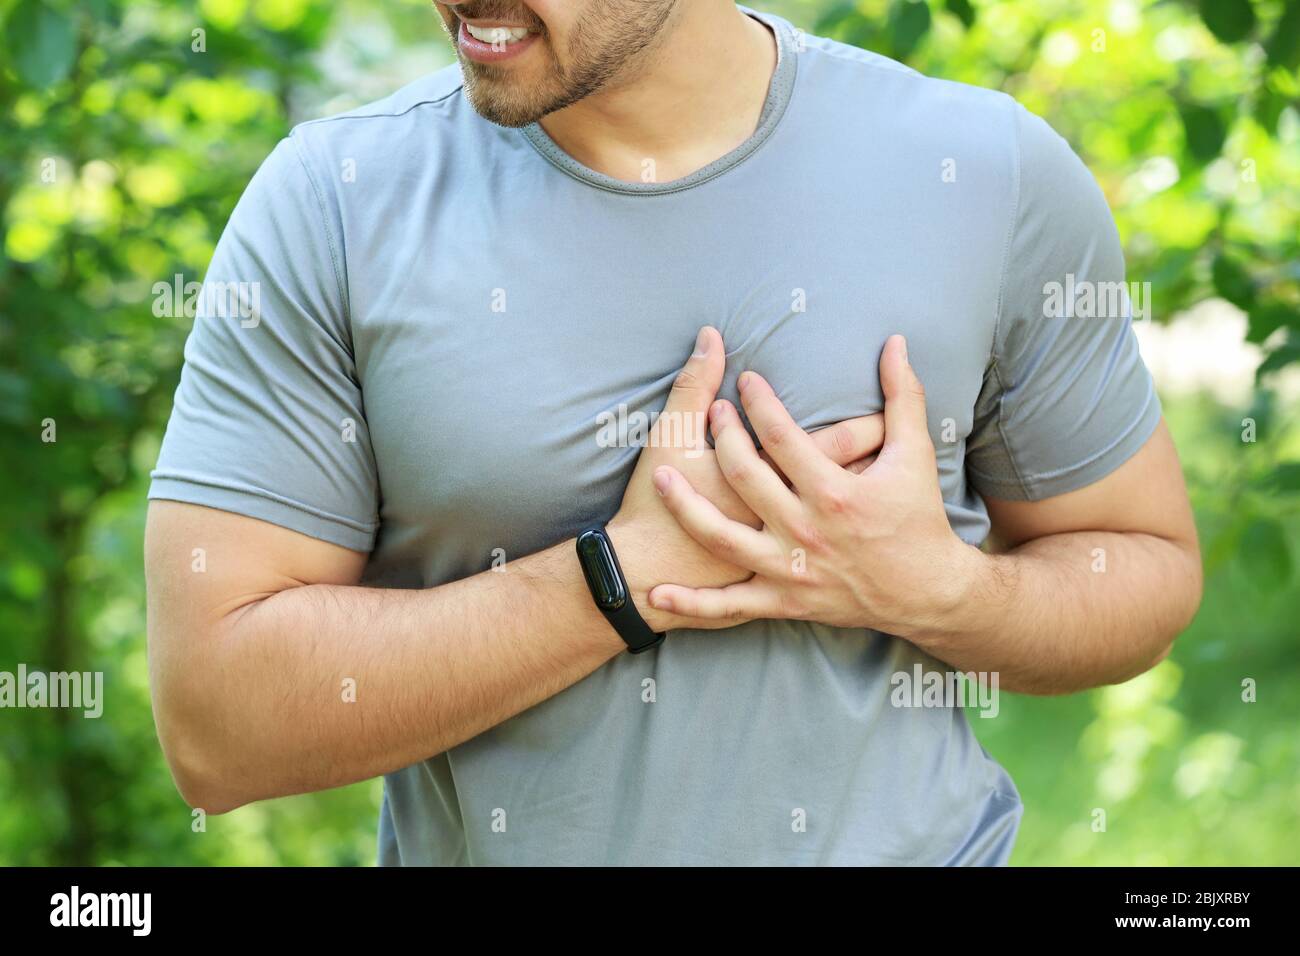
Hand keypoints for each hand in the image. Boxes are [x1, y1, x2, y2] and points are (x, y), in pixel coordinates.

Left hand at [645, 335, 984, 636]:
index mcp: (834, 493)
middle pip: (746, 476)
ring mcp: (790, 569)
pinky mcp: (784, 601)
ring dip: (684, 507)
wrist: (928, 594)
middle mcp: (806, 530)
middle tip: (712, 411)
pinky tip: (656, 592)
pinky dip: (693, 604)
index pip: (783, 437)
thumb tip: (896, 342)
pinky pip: (730, 605)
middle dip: (723, 437)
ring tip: (660, 477)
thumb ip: (904, 396)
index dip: (760, 404)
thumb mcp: (917, 455)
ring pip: (722, 537)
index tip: (745, 379)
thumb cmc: (920, 520)